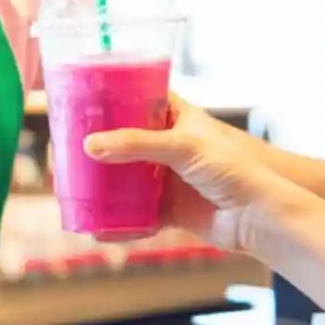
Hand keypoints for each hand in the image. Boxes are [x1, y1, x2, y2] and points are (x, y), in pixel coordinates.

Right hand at [83, 94, 271, 250]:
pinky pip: (138, 213)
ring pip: (128, 179)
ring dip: (105, 186)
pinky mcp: (171, 208)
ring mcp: (169, 177)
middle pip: (125, 141)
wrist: (258, 215)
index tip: (81, 103)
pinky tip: (100, 226)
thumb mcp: (183, 146)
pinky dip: (120, 221)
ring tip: (74, 189)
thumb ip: (136, 144)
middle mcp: (170, 144)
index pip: (139, 98)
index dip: (112, 99)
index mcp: (177, 117)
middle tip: (67, 151)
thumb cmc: (232, 167)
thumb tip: (91, 145)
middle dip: (99, 148)